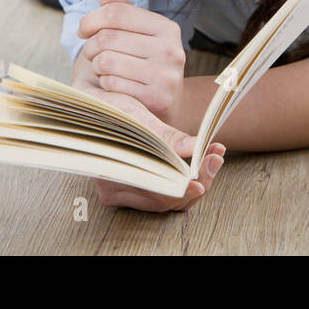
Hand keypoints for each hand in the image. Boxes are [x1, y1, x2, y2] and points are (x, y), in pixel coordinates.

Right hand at [70, 72, 226, 212]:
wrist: (92, 106)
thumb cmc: (109, 108)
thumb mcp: (137, 117)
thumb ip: (166, 135)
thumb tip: (194, 147)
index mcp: (111, 175)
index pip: (155, 194)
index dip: (185, 186)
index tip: (206, 170)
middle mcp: (113, 190)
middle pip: (164, 201)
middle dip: (196, 181)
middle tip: (216, 158)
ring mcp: (123, 192)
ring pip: (167, 201)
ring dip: (195, 181)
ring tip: (214, 156)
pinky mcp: (134, 188)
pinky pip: (163, 194)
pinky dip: (184, 180)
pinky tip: (201, 160)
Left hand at [76, 0, 186, 124]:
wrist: (172, 102)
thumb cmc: (149, 62)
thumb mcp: (142, 34)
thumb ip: (124, 13)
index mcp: (167, 27)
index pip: (117, 12)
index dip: (91, 19)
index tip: (83, 30)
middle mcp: (170, 49)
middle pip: (107, 37)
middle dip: (90, 45)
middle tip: (91, 53)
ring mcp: (165, 75)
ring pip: (106, 61)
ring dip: (96, 65)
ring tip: (101, 67)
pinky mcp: (156, 98)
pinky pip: (111, 84)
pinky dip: (104, 83)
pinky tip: (111, 83)